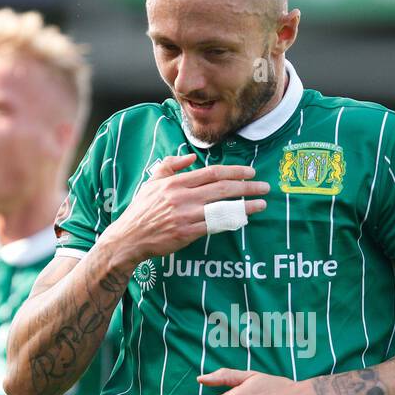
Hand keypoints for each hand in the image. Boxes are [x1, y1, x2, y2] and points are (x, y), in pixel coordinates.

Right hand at [100, 153, 268, 265]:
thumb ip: (170, 166)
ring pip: (222, 207)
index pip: (211, 172)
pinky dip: (230, 221)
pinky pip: (214, 225)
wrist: (129, 238)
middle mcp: (182, 197)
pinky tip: (244, 220)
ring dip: (245, 205)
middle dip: (246, 186)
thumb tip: (190, 157)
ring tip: (262, 203)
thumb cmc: (142, 210)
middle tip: (264, 186)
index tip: (250, 172)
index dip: (234, 171)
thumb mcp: (152, 182)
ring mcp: (185, 215)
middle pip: (221, 188)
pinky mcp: (186, 233)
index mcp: (175, 182)